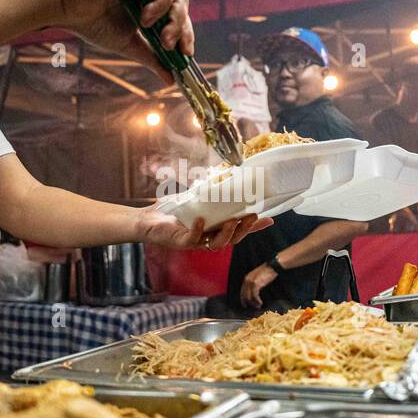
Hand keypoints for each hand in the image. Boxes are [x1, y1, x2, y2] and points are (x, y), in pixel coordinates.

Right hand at [58, 0, 193, 83]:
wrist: (69, 13)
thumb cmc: (96, 25)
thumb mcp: (129, 44)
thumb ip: (152, 57)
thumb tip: (171, 78)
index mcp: (155, 3)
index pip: (180, 15)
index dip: (186, 33)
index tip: (185, 52)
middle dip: (175, 22)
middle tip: (164, 40)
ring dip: (162, 2)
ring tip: (146, 18)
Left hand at [134, 204, 272, 250]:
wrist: (147, 219)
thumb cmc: (173, 210)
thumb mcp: (196, 199)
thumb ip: (212, 193)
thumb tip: (227, 173)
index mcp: (214, 230)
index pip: (238, 231)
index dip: (253, 228)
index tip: (270, 219)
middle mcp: (207, 239)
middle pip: (232, 240)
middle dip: (243, 230)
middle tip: (251, 216)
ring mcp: (195, 243)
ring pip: (216, 244)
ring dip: (226, 234)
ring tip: (231, 221)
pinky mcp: (180, 243)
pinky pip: (191, 240)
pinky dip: (197, 230)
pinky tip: (201, 220)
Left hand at [240, 263, 278, 309]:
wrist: (272, 267)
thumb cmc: (267, 271)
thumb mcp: (257, 277)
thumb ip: (254, 283)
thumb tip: (254, 292)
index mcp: (246, 278)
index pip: (242, 291)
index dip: (243, 299)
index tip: (245, 305)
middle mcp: (246, 280)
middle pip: (244, 295)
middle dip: (249, 303)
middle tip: (254, 307)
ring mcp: (250, 282)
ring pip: (249, 297)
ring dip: (254, 303)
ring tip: (258, 306)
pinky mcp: (256, 284)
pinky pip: (254, 296)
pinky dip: (257, 301)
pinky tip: (260, 303)